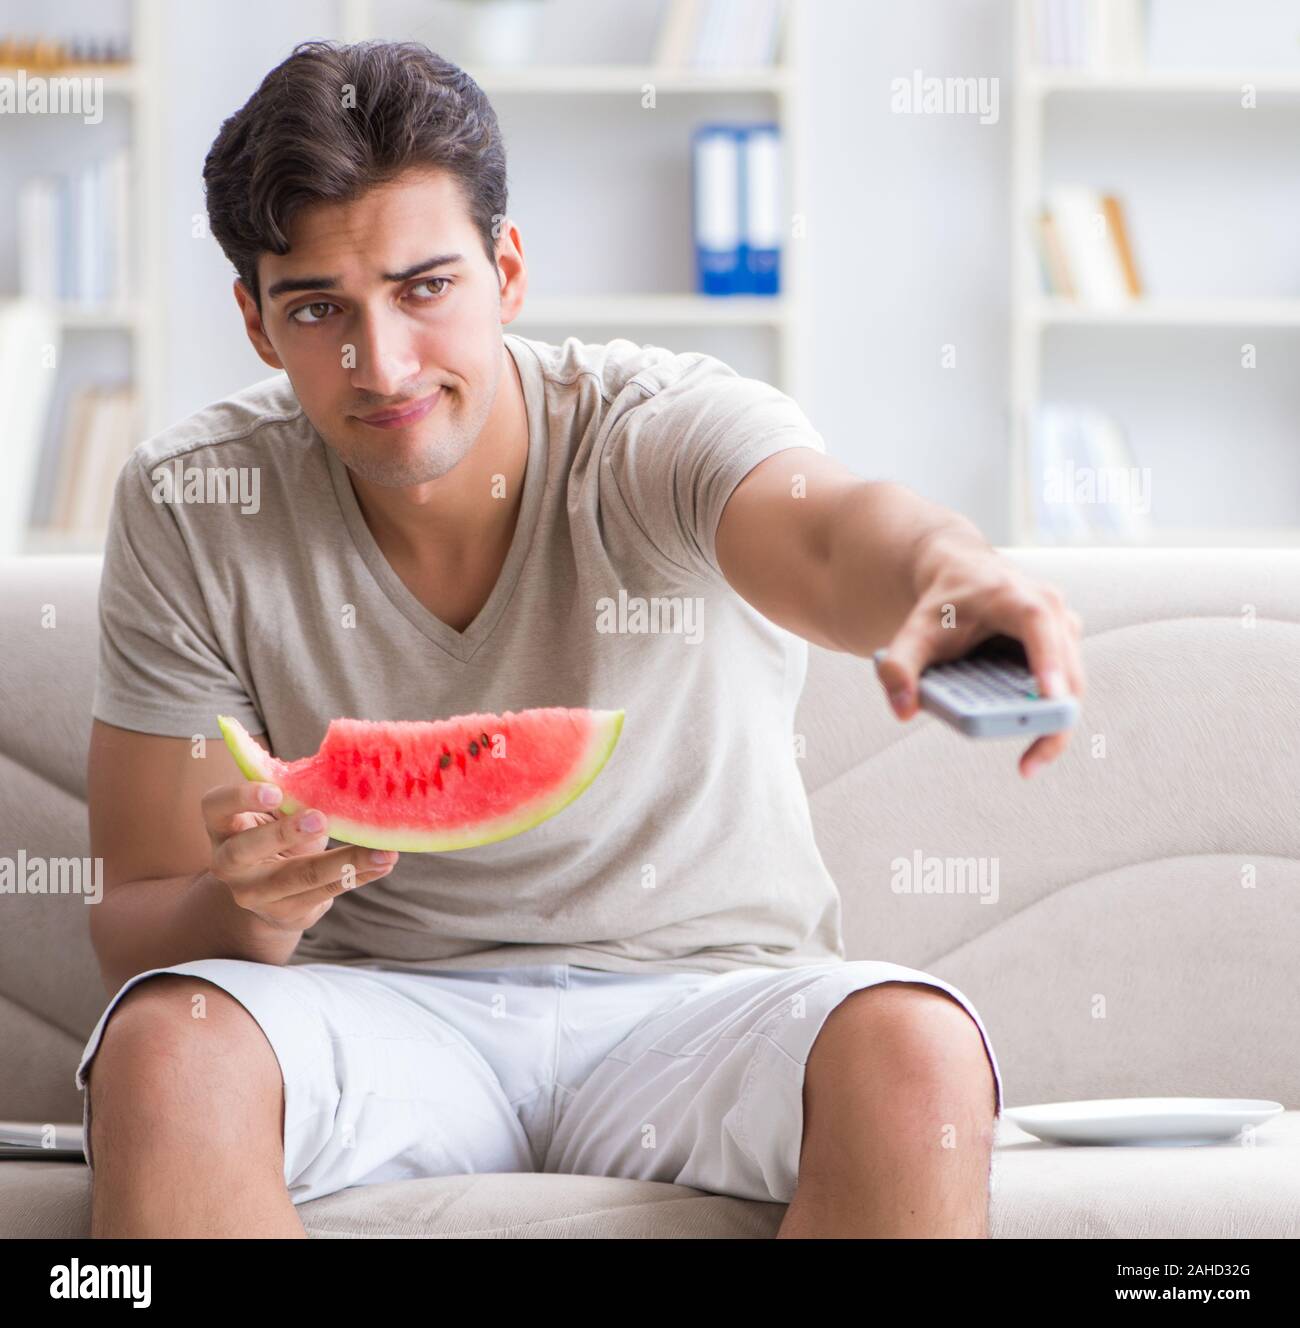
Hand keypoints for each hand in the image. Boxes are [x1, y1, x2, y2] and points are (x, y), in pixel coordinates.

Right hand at [201, 781, 399, 931]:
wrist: (275, 892)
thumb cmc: (278, 832)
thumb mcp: (277, 813)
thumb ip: (295, 793)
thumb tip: (343, 771)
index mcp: (223, 825)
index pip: (214, 806)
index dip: (240, 797)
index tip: (275, 791)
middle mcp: (227, 862)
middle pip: (244, 850)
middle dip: (283, 834)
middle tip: (320, 819)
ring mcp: (253, 893)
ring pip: (295, 878)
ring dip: (341, 862)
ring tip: (379, 852)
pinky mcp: (285, 913)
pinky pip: (324, 893)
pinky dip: (358, 875)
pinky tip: (384, 863)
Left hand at [873, 550, 1085, 776]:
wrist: (962, 573)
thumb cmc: (944, 603)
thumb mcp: (914, 630)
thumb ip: (899, 667)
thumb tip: (903, 710)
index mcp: (1014, 597)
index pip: (1038, 624)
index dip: (1048, 661)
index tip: (1050, 698)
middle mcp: (1050, 609)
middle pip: (1067, 668)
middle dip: (1053, 718)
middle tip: (1029, 763)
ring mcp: (1064, 628)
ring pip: (1073, 682)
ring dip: (1054, 722)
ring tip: (1028, 762)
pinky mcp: (1065, 645)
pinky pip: (1068, 685)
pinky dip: (1052, 714)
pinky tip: (1028, 741)